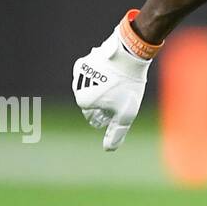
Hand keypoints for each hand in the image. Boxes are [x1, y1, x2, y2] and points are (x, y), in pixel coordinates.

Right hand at [72, 11, 160, 149]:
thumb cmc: (128, 87)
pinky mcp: (88, 60)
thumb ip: (116, 133)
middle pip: (93, 102)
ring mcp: (81, 72)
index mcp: (83, 101)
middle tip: (121, 96)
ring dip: (105, 88)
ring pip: (93, 87)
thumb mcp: (126, 115)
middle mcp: (77, 86)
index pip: (93, 117)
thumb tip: (108, 149)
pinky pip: (96, 73)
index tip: (119, 107)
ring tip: (119, 84)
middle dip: (105, 102)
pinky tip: (115, 73)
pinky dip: (105, 75)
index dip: (108, 116)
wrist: (129, 55)